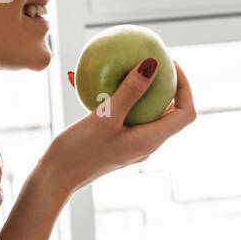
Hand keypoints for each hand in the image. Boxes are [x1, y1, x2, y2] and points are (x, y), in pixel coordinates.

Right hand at [49, 58, 195, 193]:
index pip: (186, 113)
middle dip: (162, 84)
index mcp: (151, 139)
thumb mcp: (105, 117)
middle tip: (147, 60)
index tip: (170, 65)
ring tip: (120, 64)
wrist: (54, 179)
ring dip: (133, 88)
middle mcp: (146, 143)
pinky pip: (117, 114)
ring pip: (141, 111)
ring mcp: (130, 143)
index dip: (186, 87)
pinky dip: (106, 97)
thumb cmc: (80, 151)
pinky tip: (78, 79)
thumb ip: (130, 91)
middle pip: (168, 110)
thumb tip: (152, 64)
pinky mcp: (112, 141)